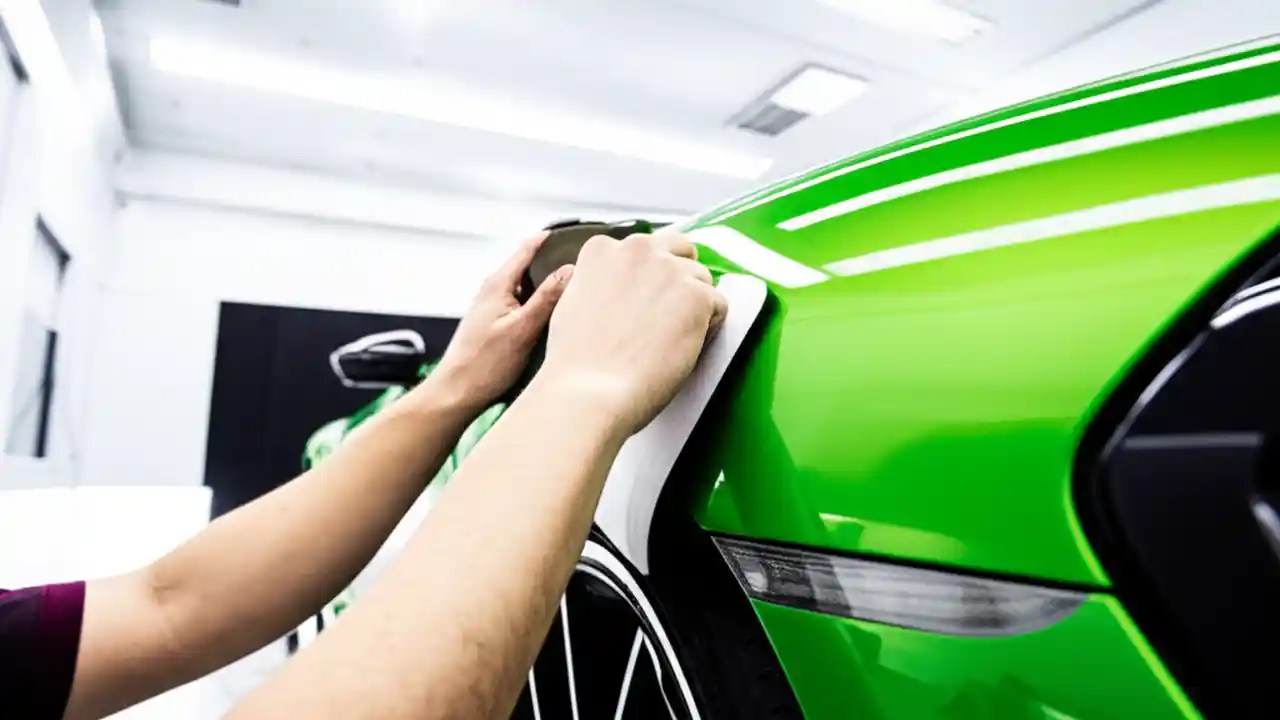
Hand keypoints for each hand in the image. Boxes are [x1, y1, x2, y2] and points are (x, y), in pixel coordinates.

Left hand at [431, 232, 572, 410]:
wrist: (457, 392)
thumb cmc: (484, 364)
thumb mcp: (523, 328)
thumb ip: (547, 297)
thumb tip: (570, 270)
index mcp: (498, 284)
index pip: (527, 248)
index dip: (550, 238)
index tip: (575, 235)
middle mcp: (493, 290)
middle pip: (529, 266)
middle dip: (554, 263)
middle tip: (584, 266)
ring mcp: (493, 307)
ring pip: (527, 287)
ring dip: (547, 286)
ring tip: (574, 291)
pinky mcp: (495, 323)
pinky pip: (522, 304)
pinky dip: (539, 304)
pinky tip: (553, 317)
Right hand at [537, 232, 726, 434]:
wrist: (589, 392)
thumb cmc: (578, 362)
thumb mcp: (573, 301)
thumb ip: (601, 282)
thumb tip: (624, 288)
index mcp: (602, 249)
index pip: (644, 249)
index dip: (648, 278)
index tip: (643, 304)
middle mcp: (637, 249)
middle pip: (679, 250)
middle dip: (679, 278)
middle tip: (670, 315)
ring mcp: (669, 269)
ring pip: (701, 279)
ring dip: (694, 307)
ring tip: (671, 340)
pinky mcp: (696, 295)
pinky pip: (719, 305)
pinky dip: (708, 330)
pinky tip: (683, 349)